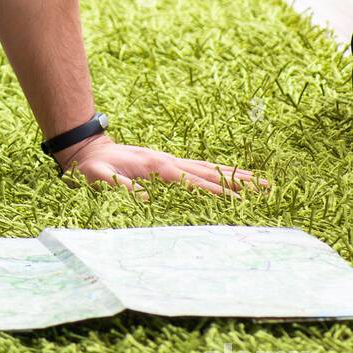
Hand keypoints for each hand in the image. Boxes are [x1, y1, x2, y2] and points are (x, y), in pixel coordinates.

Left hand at [53, 134, 271, 200]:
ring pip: (207, 169)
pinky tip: (228, 175)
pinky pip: (197, 168)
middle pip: (210, 173)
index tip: (242, 203)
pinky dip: (217, 171)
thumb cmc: (91, 169)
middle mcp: (168, 162)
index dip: (218, 194)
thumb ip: (121, 189)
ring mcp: (168, 161)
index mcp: (157, 168)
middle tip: (267, 189)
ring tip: (260, 181)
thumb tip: (148, 201)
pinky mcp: (166, 163)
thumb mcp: (99, 179)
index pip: (194, 184)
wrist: (86, 150)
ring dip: (234, 175)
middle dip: (238, 182)